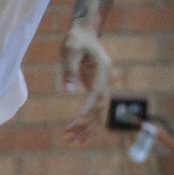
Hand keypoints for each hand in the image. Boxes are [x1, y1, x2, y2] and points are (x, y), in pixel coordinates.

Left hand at [61, 24, 111, 143]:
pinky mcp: (96, 90)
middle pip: (100, 108)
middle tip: (69, 137)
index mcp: (103, 70)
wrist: (84, 33)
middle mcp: (106, 81)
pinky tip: (77, 134)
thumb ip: (69, 70)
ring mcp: (103, 86)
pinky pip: (93, 109)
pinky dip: (87, 122)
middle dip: (85, 124)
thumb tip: (67, 91)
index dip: (88, 107)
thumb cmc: (76, 39)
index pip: (97, 93)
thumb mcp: (70, 50)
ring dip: (86, 128)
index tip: (78, 118)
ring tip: (71, 141)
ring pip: (98, 113)